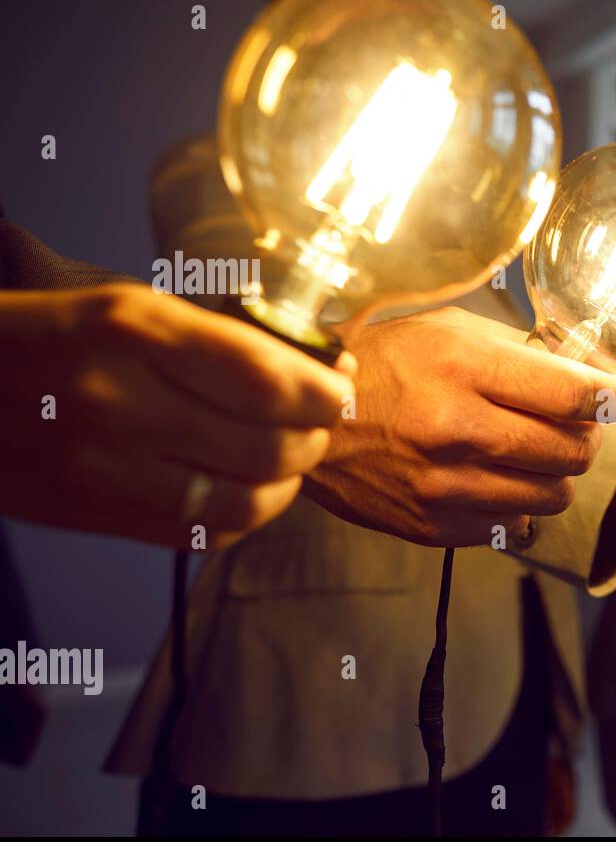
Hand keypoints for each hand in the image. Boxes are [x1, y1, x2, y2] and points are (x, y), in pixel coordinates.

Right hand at [0, 284, 353, 548]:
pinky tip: (245, 488)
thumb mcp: (124, 307)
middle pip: (270, 446)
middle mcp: (119, 401)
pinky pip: (205, 535)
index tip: (341, 386)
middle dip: (315, 436)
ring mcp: (104, 468)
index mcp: (131, 330)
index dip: (323, 392)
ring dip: (288, 484)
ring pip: (247, 502)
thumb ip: (216, 338)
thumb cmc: (49, 338)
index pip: (265, 379)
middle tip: (317, 422)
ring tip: (288, 459)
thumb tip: (316, 368)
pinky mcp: (95, 516)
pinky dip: (245, 517)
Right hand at [304, 306, 615, 546]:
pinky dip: (518, 506)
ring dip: (556, 475)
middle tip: (575, 425)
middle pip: (575, 450)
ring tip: (535, 454)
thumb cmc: (385, 365)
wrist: (308, 423)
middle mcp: (456, 428)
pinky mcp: (433, 526)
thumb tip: (592, 372)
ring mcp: (443, 485)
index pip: (575, 393)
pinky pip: (514, 526)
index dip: (610, 396)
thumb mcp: (447, 331)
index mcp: (462, 368)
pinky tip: (496, 480)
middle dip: (587, 436)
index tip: (613, 394)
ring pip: (553, 495)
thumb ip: (520, 350)